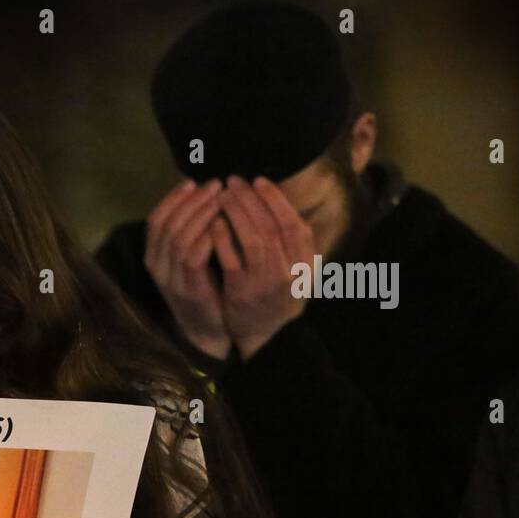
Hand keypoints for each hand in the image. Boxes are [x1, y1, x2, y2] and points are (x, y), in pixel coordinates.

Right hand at [144, 178, 230, 359]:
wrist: (207, 330)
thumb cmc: (203, 287)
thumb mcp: (189, 258)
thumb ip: (189, 232)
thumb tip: (198, 193)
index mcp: (153, 257)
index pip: (155, 219)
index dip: (173, 198)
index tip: (194, 182)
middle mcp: (157, 267)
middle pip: (167, 225)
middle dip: (191, 201)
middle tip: (215, 185)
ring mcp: (171, 280)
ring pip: (179, 238)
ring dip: (201, 215)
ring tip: (221, 200)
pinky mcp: (190, 291)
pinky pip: (193, 258)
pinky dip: (207, 238)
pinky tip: (222, 226)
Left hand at [214, 176, 314, 359]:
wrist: (266, 337)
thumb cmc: (277, 296)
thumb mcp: (296, 271)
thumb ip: (292, 242)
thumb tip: (276, 201)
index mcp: (304, 263)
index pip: (294, 223)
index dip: (276, 200)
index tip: (258, 181)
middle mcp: (289, 271)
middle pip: (272, 226)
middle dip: (252, 199)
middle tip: (233, 180)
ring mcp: (266, 282)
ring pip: (254, 239)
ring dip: (237, 213)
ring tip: (222, 195)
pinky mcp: (242, 292)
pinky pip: (232, 259)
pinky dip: (223, 238)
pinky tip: (213, 222)